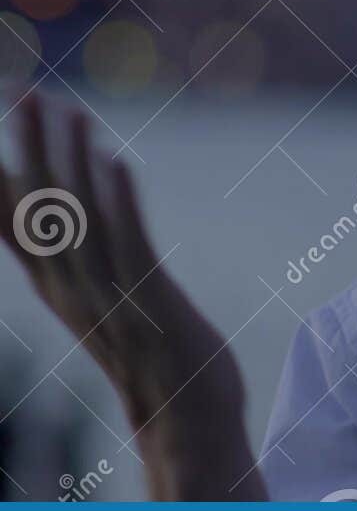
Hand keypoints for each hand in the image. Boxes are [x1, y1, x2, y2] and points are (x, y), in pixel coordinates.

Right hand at [0, 88, 263, 498]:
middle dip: (31, 146)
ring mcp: (109, 294)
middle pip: (41, 208)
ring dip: (74, 161)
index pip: (12, 220)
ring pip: (81, 219)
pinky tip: (117, 161)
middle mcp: (70, 288)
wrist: (184, 419)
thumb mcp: (91, 300)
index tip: (0, 113)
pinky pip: (130, 244)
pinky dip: (121, 202)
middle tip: (24, 91)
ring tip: (70, 109)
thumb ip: (64, 257)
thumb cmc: (143, 353)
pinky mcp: (152, 300)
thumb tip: (45, 209)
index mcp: (54, 285)